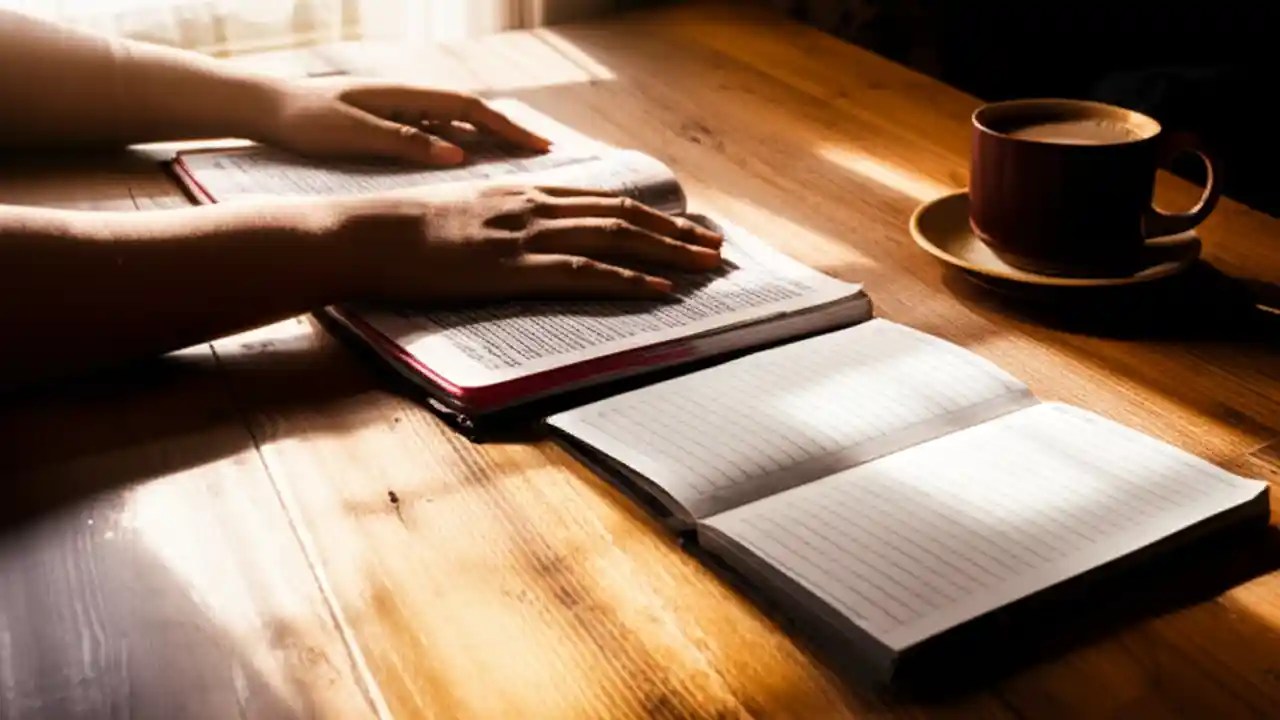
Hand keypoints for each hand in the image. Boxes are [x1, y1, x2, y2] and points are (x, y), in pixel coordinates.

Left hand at [260, 78, 550, 165]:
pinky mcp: (392, 127)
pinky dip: (466, 148)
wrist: (266, 109)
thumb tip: (459, 155)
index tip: (542, 147)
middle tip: (548, 154)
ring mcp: (403, 113)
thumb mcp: (355, 134)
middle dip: (512, 132)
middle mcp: (411, 101)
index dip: (510, 128)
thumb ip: (408, 144)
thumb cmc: (306, 121)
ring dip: (493, 141)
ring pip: (460, 126)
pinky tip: (478, 166)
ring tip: (525, 163)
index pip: (472, 110)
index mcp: (407, 97)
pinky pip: (440, 137)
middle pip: (475, 115)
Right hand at [332, 184, 724, 302]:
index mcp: (525, 193)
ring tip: (707, 267)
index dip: (652, 215)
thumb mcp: (467, 213)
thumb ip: (506, 218)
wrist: (370, 235)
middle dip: (677, 233)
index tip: (686, 227)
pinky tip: (659, 290)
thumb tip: (536, 235)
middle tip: (717, 247)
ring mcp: (527, 236)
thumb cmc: (408, 231)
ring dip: (668, 253)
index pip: (605, 201)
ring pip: (616, 238)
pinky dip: (628, 279)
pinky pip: (584, 272)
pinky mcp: (514, 268)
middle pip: (624, 215)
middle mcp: (535, 206)